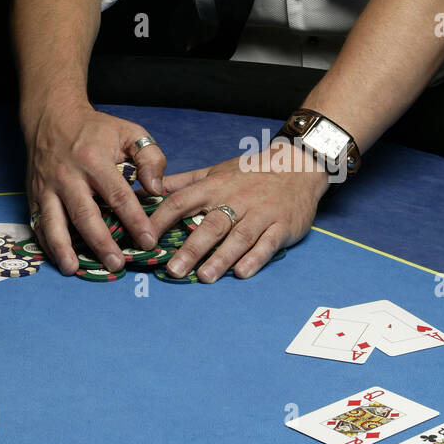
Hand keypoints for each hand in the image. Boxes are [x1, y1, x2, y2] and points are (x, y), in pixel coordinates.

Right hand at [25, 100, 166, 273]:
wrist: (52, 117)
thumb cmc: (97, 130)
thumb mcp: (130, 133)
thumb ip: (151, 158)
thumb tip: (156, 189)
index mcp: (95, 160)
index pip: (118, 195)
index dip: (134, 220)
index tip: (148, 241)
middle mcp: (68, 175)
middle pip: (85, 214)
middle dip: (101, 242)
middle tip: (117, 265)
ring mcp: (48, 187)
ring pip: (54, 222)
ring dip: (64, 248)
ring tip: (74, 269)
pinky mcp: (35, 195)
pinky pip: (38, 223)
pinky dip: (47, 244)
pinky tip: (59, 260)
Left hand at [148, 142, 330, 280]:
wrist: (299, 166)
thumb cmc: (250, 173)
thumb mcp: (215, 172)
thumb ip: (182, 183)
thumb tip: (146, 190)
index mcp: (215, 186)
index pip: (183, 201)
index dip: (161, 219)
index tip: (144, 240)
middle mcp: (237, 199)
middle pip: (211, 224)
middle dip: (192, 248)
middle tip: (174, 270)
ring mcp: (261, 213)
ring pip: (239, 236)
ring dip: (222, 257)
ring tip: (205, 277)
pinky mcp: (282, 225)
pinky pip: (268, 243)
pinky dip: (255, 258)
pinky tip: (242, 273)